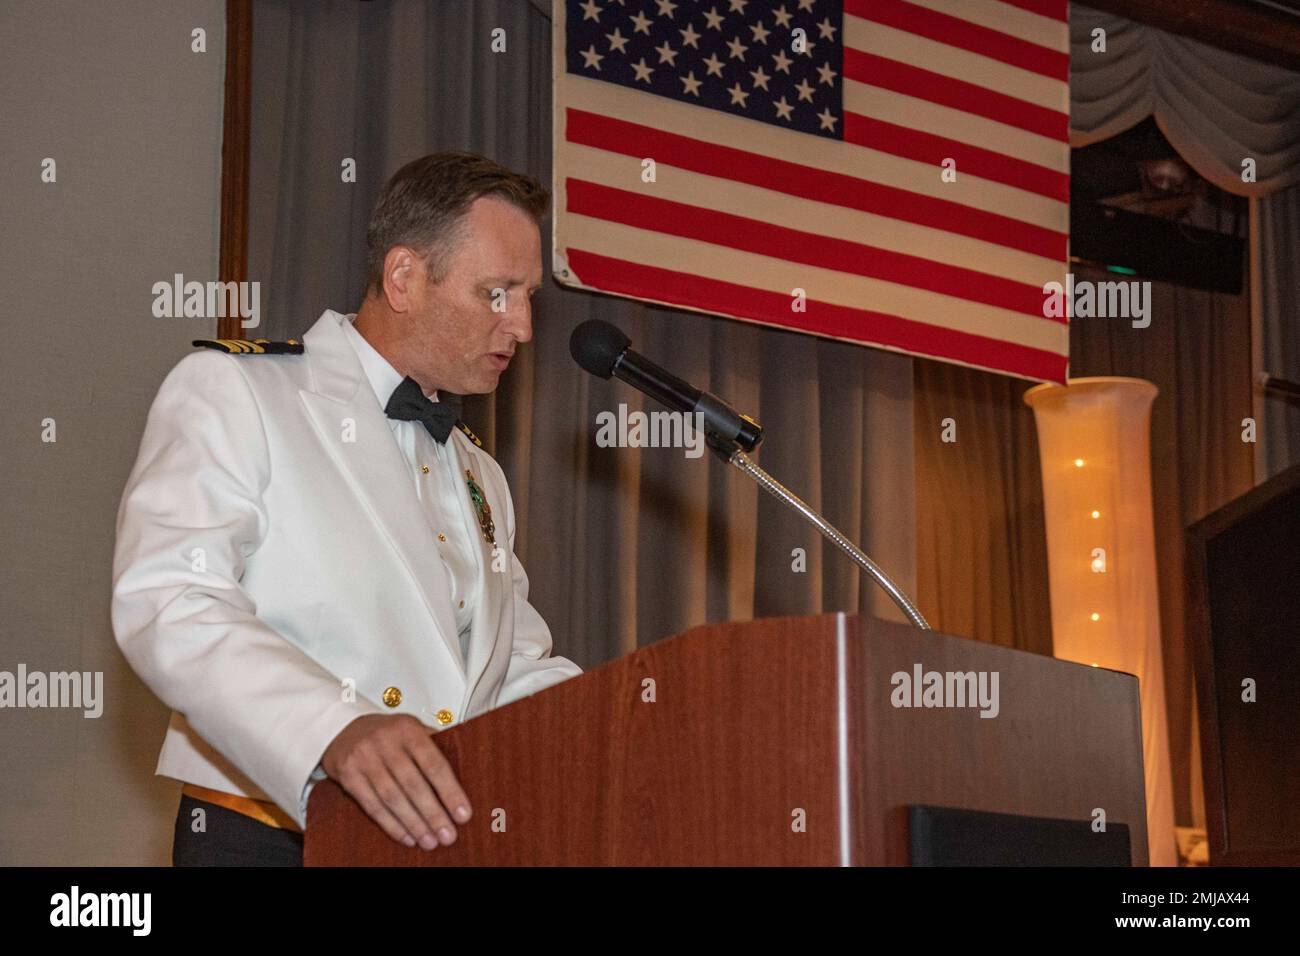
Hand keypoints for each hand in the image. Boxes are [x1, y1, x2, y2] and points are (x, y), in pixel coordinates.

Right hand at [321, 714, 471, 850]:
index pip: (434, 764)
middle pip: (414, 785)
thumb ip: (434, 746)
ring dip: (414, 823)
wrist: (343, 729)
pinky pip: (372, 806)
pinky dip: (391, 824)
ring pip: (393, 798)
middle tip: (447, 835)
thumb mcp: (411, 729)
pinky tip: (406, 836)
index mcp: (408, 729)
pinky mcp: (348, 776)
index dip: (450, 791)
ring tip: (429, 841)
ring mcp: (365, 759)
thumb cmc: (387, 733)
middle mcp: (385, 742)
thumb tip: (465, 774)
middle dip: (433, 814)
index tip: (463, 814)